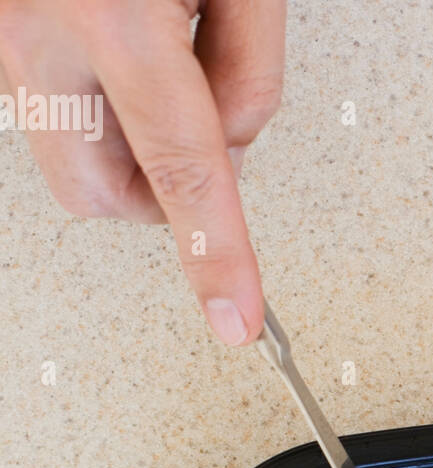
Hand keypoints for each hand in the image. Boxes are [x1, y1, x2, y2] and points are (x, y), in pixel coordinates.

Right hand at [0, 0, 285, 343]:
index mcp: (110, 7)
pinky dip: (98, 88)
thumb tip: (235, 136)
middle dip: (161, 195)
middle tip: (205, 136)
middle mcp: (30, 19)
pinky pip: (47, 92)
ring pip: (65, 148)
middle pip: (96, 193)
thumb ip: (250, 58)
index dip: (216, 256)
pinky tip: (128, 22)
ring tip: (164, 38)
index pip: (183, 170)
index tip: (237, 320)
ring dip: (128, 133)